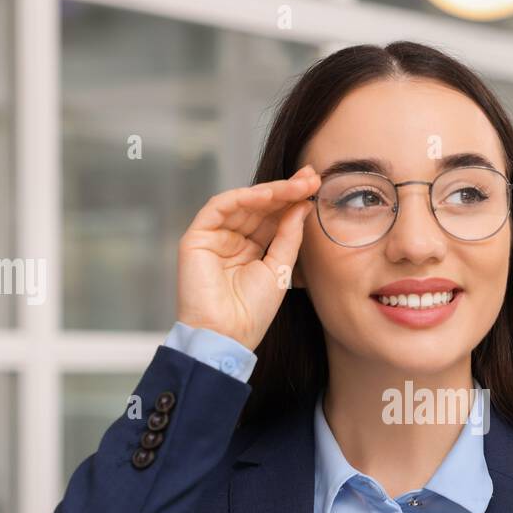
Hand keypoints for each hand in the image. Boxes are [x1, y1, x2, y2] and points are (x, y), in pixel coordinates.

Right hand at [176, 164, 319, 350]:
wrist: (227, 336)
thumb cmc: (252, 312)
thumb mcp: (280, 269)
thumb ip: (288, 236)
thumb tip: (302, 205)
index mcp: (252, 249)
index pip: (273, 216)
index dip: (293, 200)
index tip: (316, 185)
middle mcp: (232, 239)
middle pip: (260, 206)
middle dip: (286, 190)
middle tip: (311, 177)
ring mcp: (214, 237)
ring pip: (242, 202)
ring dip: (270, 191)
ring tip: (295, 186)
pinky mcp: (196, 238)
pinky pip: (219, 207)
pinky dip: (243, 198)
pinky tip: (267, 195)